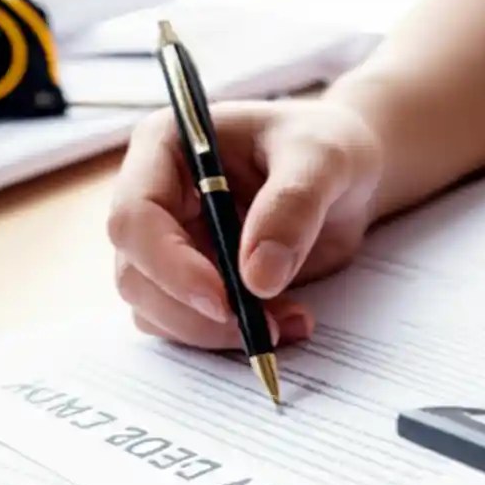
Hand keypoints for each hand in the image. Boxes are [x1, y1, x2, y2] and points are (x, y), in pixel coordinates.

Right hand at [108, 100, 381, 348]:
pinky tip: (287, 322)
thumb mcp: (323, 160)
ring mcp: (169, 244)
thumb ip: (293, 207)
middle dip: (195, 312)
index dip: (171, 264)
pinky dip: (232, 337)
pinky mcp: (193, 281)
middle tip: (263, 328)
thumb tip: (257, 278)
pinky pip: (190, 325)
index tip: (224, 299)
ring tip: (290, 321)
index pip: (135, 216)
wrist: (348, 176)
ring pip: (156, 309)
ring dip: (216, 332)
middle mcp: (154, 198)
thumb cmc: (328, 147)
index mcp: (165, 147)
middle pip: (136, 274)